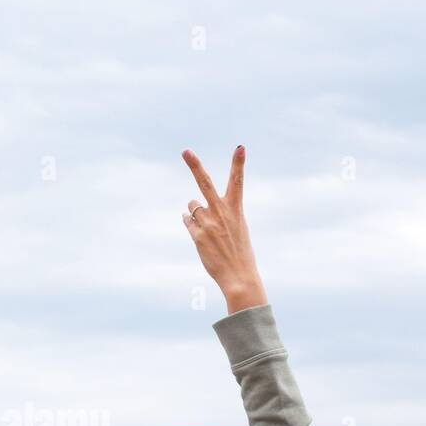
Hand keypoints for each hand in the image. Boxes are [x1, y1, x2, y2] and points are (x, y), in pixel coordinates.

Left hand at [181, 145, 267, 312]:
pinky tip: (202, 237)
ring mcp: (208, 224)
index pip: (238, 182)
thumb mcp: (238, 229)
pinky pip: (187, 221)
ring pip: (192, 206)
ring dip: (195, 212)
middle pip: (205, 183)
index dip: (239, 163)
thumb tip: (190, 207)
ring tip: (208, 229)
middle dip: (195, 165)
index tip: (240, 147)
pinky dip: (191, 225)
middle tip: (186, 151)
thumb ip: (219, 214)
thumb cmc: (240, 254)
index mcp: (235, 210)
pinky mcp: (196, 235)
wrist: (239, 278)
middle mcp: (221, 213)